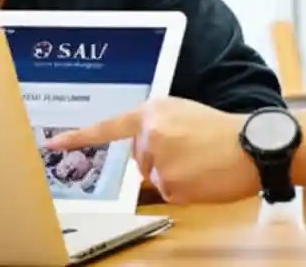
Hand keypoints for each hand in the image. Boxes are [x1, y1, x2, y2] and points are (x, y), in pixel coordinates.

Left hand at [46, 97, 259, 204]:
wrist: (253, 146)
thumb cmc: (222, 131)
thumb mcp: (184, 114)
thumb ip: (157, 126)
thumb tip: (143, 148)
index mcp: (152, 111)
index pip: (109, 127)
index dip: (79, 137)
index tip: (52, 143)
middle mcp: (150, 133)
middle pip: (140, 159)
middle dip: (160, 160)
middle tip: (192, 152)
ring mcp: (158, 160)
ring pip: (154, 178)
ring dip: (174, 176)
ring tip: (201, 163)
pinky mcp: (169, 183)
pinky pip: (168, 193)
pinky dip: (185, 191)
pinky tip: (203, 177)